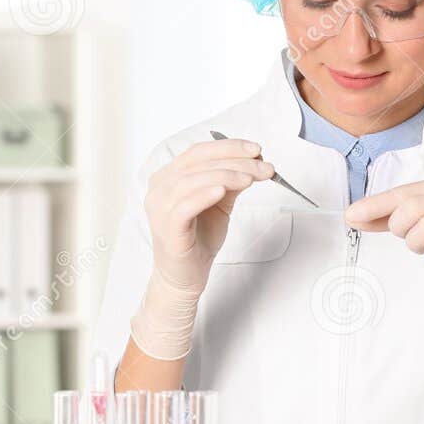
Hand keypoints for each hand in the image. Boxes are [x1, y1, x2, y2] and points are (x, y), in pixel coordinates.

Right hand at [130, 136, 272, 358]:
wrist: (186, 276)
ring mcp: (160, 208)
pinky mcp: (167, 228)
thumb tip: (255, 162)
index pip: (199, 151)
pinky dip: (205, 194)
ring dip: (227, 175)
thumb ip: (232, 182)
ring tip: (251, 178)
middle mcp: (159, 188)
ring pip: (193, 180)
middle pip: (198, 162)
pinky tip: (224, 190)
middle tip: (264, 166)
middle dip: (236, 160)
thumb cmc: (199, 238)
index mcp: (169, 177)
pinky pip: (184, 205)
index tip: (257, 149)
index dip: (229, 146)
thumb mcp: (220, 203)